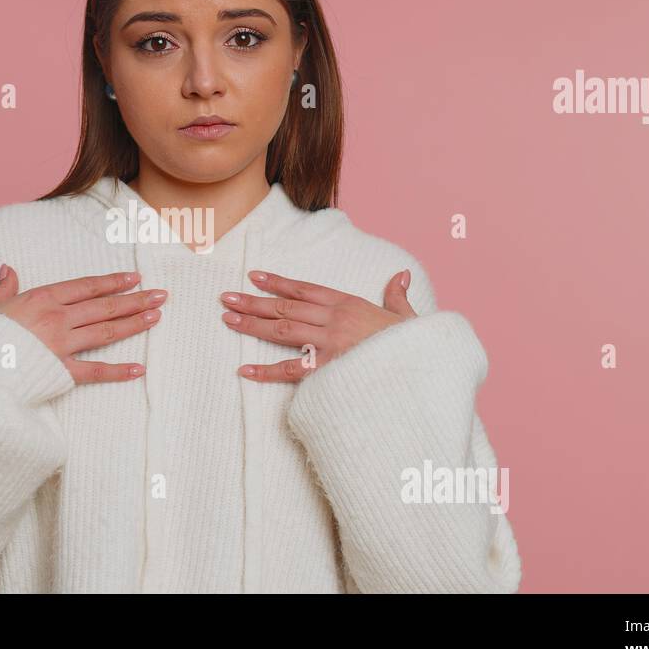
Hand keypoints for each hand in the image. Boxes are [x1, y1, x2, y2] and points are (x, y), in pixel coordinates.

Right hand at [0, 264, 164, 383]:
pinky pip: (94, 371)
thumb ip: (3, 289)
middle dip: (135, 299)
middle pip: (104, 306)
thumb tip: (8, 269)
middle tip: (161, 295)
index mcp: (40, 298)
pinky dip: (118, 371)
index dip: (112, 282)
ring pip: (105, 331)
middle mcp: (56, 318)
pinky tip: (139, 369)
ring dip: (134, 323)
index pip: (86, 286)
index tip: (134, 278)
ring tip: (157, 317)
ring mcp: (60, 345)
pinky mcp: (59, 372)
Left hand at [219, 268, 417, 382]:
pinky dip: (266, 372)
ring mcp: (330, 344)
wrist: (422, 370)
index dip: (278, 283)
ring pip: (282, 331)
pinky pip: (291, 371)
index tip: (255, 276)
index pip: (305, 290)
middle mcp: (335, 320)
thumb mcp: (407, 317)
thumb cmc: (415, 347)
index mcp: (350, 305)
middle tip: (226, 298)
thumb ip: (397, 297)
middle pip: (285, 308)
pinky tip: (244, 371)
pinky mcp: (329, 370)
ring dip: (252, 325)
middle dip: (253, 302)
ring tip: (228, 320)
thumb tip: (401, 276)